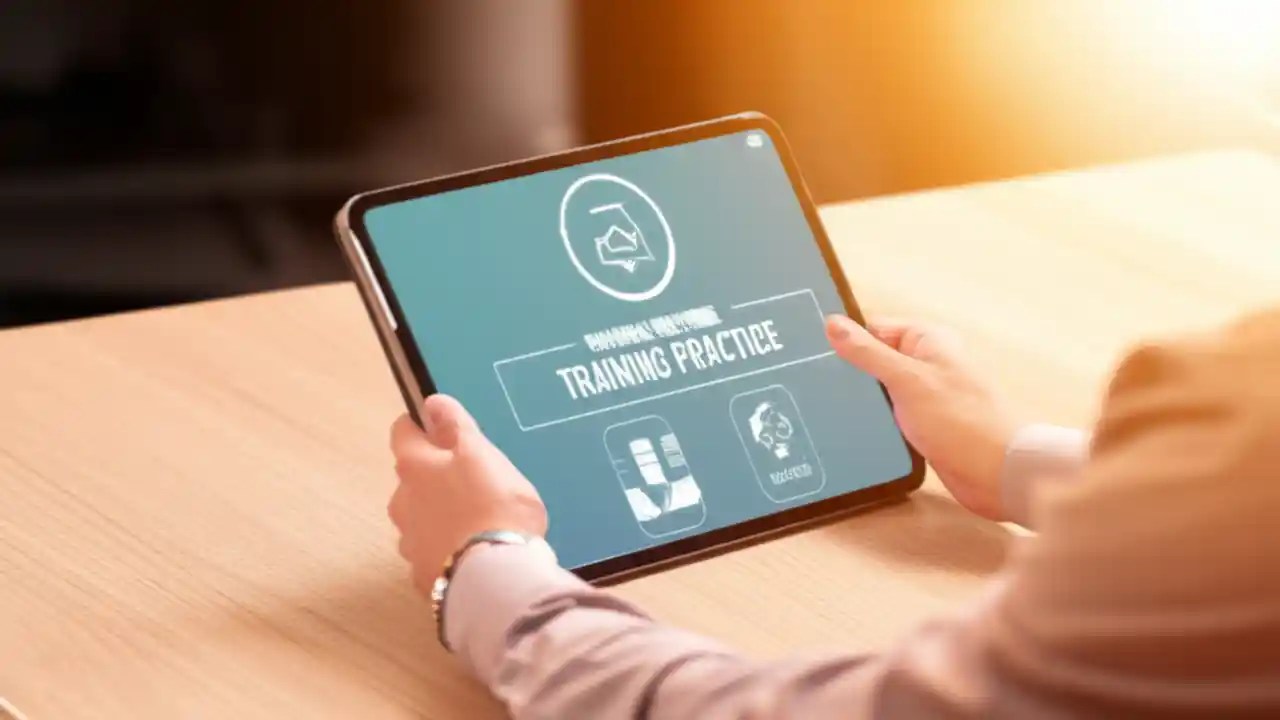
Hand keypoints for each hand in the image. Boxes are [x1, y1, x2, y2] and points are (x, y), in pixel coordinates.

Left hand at [388, 394, 546, 595]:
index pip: (402, 432)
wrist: (497, 578)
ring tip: (477, 520)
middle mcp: (401, 503)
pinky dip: (448, 547)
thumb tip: (432, 402)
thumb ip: (457, 426)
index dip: (421, 425)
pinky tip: (474, 551)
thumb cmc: (494, 506)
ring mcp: (410, 544)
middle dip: (435, 475)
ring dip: (440, 514)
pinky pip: (433, 552)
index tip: (443, 427)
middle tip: (474, 479)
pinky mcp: (424, 577)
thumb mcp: (483, 455)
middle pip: (411, 479)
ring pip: (420, 517)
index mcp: (413, 467)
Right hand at [825, 315, 1019, 519]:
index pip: (873, 328)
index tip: (807, 353)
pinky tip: (846, 430)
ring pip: (879, 391)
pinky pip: (888, 416)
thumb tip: (832, 323)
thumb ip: (868, 353)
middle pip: (874, 360)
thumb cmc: (960, 419)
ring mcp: (925, 396)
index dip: (844, 339)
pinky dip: (872, 422)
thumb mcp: (908, 380)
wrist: (998, 473)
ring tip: (818, 409)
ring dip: (859, 401)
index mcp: (927, 340)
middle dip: (847, 373)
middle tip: (804, 385)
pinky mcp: (924, 427)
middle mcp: (926, 364)